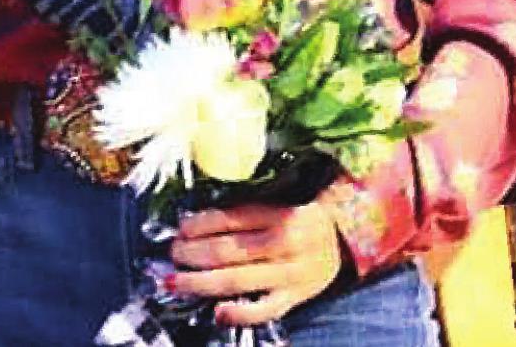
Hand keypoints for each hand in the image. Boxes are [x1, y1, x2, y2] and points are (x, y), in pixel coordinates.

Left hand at [170, 202, 344, 325]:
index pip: (229, 218)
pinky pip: (264, 310)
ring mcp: (290, 274)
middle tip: (174, 252)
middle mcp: (284, 243)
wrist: (342, 240)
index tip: (180, 228)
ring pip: (237, 280)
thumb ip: (245, 210)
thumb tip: (197, 219)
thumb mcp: (278, 203)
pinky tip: (217, 311)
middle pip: (227, 250)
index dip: (199, 224)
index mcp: (279, 214)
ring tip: (176, 280)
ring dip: (200, 282)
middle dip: (192, 253)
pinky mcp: (294, 297)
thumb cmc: (300, 218)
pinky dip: (239, 313)